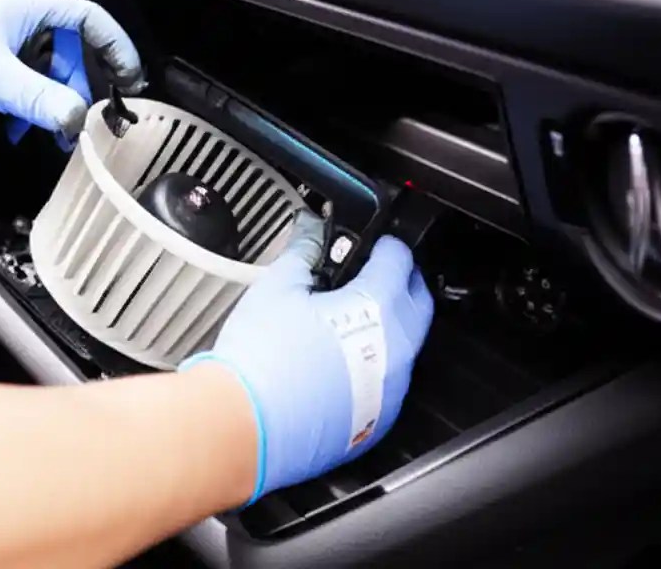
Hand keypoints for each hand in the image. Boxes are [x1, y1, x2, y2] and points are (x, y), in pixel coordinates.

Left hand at [0, 0, 145, 137]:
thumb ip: (42, 100)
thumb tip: (80, 116)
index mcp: (21, 7)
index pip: (87, 17)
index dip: (114, 45)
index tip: (129, 76)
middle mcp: (15, 23)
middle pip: (72, 51)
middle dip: (79, 87)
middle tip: (82, 115)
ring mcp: (4, 48)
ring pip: (51, 74)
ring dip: (55, 103)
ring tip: (55, 128)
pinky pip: (30, 90)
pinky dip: (34, 110)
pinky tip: (23, 128)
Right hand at [182, 213, 434, 503]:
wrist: (243, 426)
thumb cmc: (259, 363)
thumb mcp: (277, 289)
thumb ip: (303, 254)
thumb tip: (310, 234)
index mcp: (377, 309)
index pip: (400, 260)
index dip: (387, 245)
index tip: (376, 244)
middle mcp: (397, 351)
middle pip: (418, 302)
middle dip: (401, 282)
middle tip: (373, 273)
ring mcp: (391, 391)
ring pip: (408, 346)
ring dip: (391, 326)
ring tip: (353, 318)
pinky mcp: (378, 422)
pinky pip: (391, 383)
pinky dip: (377, 366)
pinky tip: (343, 362)